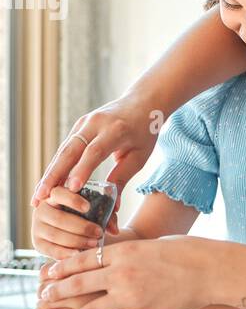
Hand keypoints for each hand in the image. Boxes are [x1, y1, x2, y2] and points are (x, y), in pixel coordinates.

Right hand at [30, 94, 162, 220]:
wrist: (142, 101)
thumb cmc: (144, 132)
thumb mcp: (140, 155)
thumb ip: (123, 178)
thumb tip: (113, 207)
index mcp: (115, 129)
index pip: (95, 151)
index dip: (82, 170)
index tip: (71, 189)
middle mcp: (95, 123)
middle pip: (71, 150)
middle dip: (54, 175)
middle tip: (41, 196)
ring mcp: (84, 122)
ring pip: (63, 150)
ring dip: (50, 173)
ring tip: (39, 195)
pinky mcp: (78, 126)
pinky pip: (65, 148)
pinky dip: (56, 166)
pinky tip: (47, 183)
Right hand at [31, 187, 104, 259]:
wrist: (73, 233)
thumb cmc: (86, 217)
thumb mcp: (94, 211)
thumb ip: (106, 215)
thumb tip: (114, 230)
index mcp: (54, 195)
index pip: (59, 193)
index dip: (72, 200)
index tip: (88, 207)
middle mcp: (41, 209)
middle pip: (59, 218)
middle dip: (81, 227)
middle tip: (99, 232)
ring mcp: (36, 227)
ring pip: (56, 235)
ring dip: (77, 240)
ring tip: (94, 243)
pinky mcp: (37, 243)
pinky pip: (51, 250)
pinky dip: (66, 253)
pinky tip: (79, 254)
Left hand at [34, 236, 221, 308]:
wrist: (212, 271)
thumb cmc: (187, 253)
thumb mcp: (151, 245)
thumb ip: (127, 254)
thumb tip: (108, 261)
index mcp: (123, 252)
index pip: (81, 260)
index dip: (61, 269)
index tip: (49, 274)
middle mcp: (122, 274)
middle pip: (78, 285)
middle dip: (56, 293)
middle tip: (43, 298)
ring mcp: (131, 297)